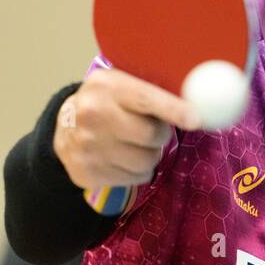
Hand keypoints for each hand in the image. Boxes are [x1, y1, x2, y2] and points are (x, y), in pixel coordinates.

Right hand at [52, 68, 200, 189]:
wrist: (65, 127)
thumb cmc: (109, 103)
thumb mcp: (124, 84)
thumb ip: (155, 90)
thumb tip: (200, 99)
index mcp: (107, 86)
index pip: (146, 99)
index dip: (173, 109)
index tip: (195, 118)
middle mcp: (93, 115)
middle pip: (150, 135)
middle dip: (160, 135)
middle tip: (153, 131)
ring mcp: (87, 146)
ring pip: (146, 162)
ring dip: (149, 155)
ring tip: (134, 144)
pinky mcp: (86, 172)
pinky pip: (133, 179)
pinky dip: (136, 172)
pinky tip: (122, 158)